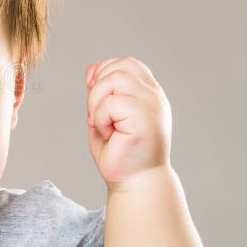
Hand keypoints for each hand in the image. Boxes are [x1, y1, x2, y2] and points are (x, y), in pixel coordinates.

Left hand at [85, 56, 171, 191]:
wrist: (134, 183)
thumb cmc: (119, 152)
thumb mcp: (104, 115)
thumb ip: (100, 91)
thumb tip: (91, 69)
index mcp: (149, 93)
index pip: (127, 64)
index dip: (105, 73)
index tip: (95, 100)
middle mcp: (155, 96)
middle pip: (121, 66)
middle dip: (98, 87)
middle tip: (96, 116)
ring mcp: (153, 106)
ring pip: (116, 78)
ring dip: (97, 101)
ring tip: (101, 124)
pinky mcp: (145, 119)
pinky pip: (112, 103)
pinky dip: (100, 118)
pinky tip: (109, 135)